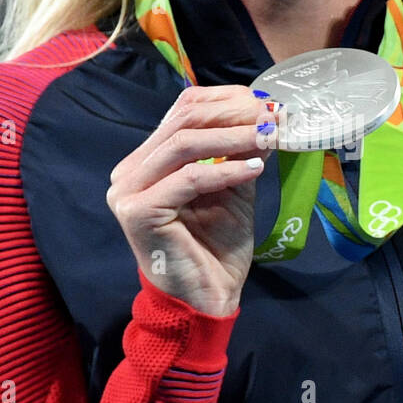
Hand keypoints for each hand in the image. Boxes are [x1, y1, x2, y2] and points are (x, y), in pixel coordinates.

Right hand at [106, 85, 277, 316]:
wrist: (205, 300)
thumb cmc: (215, 249)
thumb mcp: (233, 188)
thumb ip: (239, 153)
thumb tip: (265, 117)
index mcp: (147, 161)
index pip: (182, 112)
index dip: (226, 102)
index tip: (267, 104)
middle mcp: (130, 172)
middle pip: (182, 121)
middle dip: (233, 115)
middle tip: (273, 116)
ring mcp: (129, 192)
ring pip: (183, 145)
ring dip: (232, 137)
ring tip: (269, 136)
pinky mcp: (138, 212)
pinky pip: (188, 179)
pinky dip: (225, 170)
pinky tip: (255, 168)